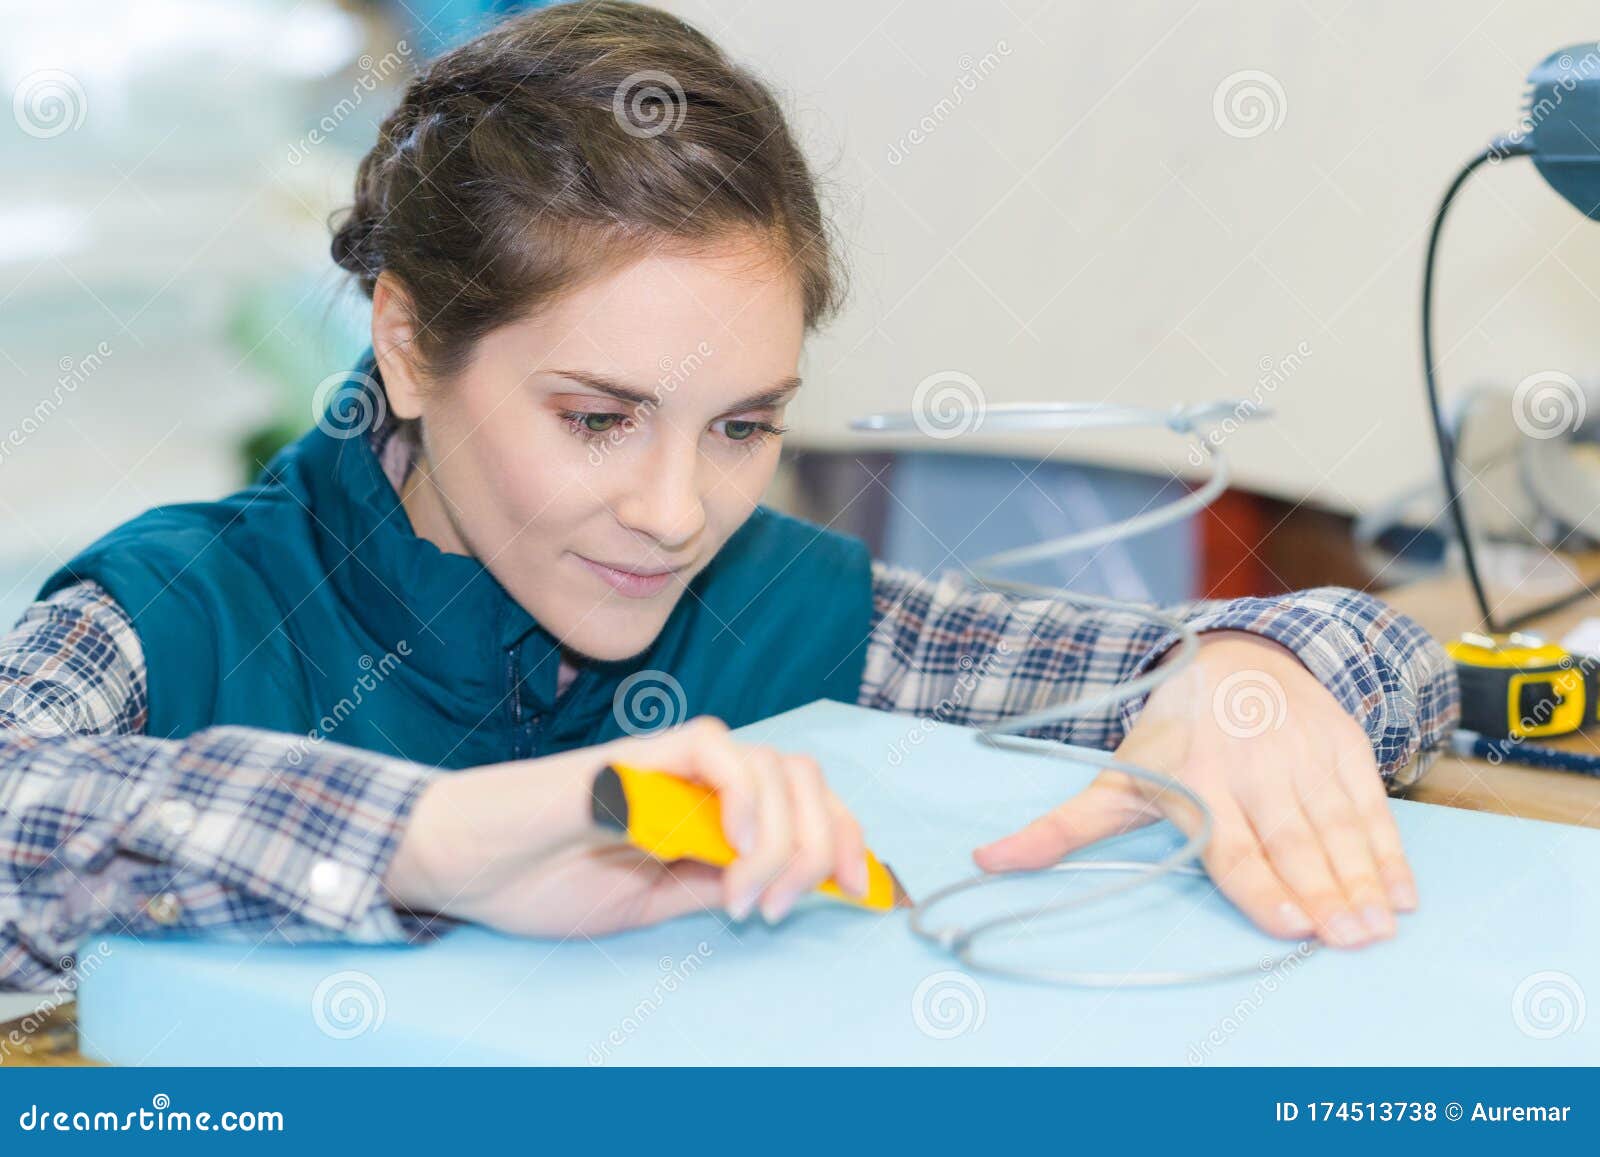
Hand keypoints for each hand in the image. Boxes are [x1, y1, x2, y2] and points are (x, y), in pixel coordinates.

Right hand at [384, 716, 870, 936]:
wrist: (464, 864)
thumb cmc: (543, 878)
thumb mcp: (650, 903)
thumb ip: (710, 886)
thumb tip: (784, 887)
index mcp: (711, 810)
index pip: (804, 804)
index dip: (844, 840)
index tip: (861, 892)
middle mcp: (703, 777)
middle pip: (804, 780)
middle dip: (825, 844)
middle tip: (791, 906)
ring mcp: (672, 762)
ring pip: (772, 766)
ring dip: (782, 837)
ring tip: (749, 897)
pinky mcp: (637, 756)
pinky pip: (713, 750)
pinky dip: (742, 793)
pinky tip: (734, 842)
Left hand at [973, 631, 1417, 948]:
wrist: (1236, 656)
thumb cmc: (1172, 735)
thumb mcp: (1116, 777)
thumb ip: (1062, 829)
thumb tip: (986, 860)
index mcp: (1197, 780)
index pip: (1231, 845)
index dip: (1260, 885)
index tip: (1289, 925)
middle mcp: (1252, 768)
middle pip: (1290, 841)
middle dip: (1324, 892)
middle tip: (1351, 940)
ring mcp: (1302, 755)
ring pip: (1336, 825)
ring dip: (1363, 879)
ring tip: (1380, 928)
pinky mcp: (1343, 747)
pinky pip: (1369, 805)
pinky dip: (1390, 849)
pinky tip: (1402, 893)